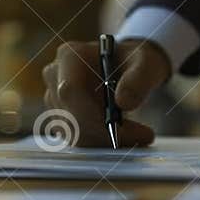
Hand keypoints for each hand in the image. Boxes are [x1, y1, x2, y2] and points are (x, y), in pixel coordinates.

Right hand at [41, 39, 170, 146]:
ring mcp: (54, 98)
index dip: (91, 114)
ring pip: (74, 132)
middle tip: (143, 137)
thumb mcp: (146, 63)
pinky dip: (101, 143)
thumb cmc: (133, 62)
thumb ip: (139, 79)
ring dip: (106, 141)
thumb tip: (124, 102)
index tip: (122, 128)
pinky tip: (124, 136)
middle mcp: (55, 76)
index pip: (70, 90)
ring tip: (139, 134)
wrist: (126, 68)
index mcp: (70, 56)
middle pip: (71, 115)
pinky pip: (76, 139)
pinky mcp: (59, 117)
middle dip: (105, 133)